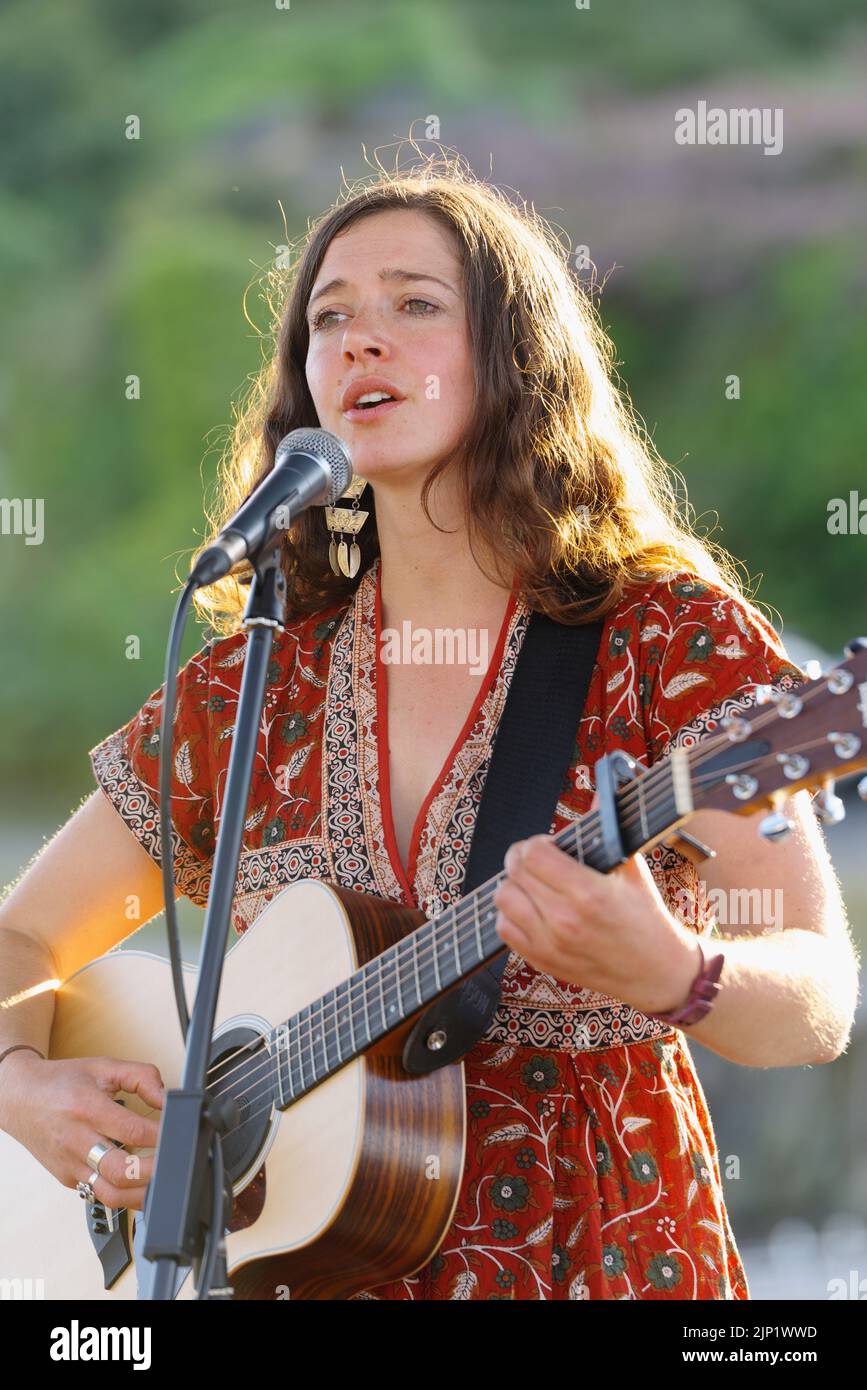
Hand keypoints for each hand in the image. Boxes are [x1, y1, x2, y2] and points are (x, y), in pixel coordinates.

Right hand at [0, 1053, 164, 1211]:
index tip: (180, 1135)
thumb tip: (168, 1098)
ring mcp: (70, 1164)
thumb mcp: (104, 1067)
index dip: (162, 1136)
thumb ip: (142, 1076)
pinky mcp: (67, 1179)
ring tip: (161, 1183)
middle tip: (175, 1164)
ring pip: (108, 1194)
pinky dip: (122, 1191)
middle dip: (154, 1172)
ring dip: (140, 1194)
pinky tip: (138, 1183)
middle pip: (119, 1171)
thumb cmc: (61, 1082)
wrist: (19, 1097)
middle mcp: (76, 1140)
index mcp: (86, 1108)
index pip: (132, 1130)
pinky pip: (98, 1193)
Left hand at [492, 834, 702, 1015]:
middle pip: (515, 872)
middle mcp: (564, 920)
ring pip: (503, 898)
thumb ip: (609, 830)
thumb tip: (598, 797)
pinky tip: (531, 907)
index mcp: (589, 893)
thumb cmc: (646, 917)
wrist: (655, 971)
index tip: (548, 845)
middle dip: (522, 858)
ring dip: (514, 885)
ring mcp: (550, 944)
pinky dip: (511, 913)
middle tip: (538, 859)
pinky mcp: (542, 960)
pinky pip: (503, 927)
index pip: (534, 854)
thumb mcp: (632, 870)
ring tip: (534, 883)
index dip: (537, 843)